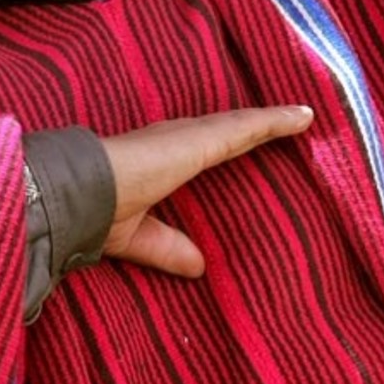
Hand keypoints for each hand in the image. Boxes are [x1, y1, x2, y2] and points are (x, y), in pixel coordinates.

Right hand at [99, 105, 313, 276]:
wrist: (78, 195)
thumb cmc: (96, 214)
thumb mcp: (140, 238)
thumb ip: (170, 248)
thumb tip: (200, 268)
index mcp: (161, 159)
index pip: (204, 147)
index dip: (228, 141)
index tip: (253, 139)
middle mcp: (177, 139)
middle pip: (227, 130)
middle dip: (257, 125)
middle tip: (291, 121)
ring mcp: (189, 136)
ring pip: (242, 125)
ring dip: (274, 120)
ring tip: (304, 116)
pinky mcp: (202, 138)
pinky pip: (249, 127)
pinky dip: (276, 121)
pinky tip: (303, 118)